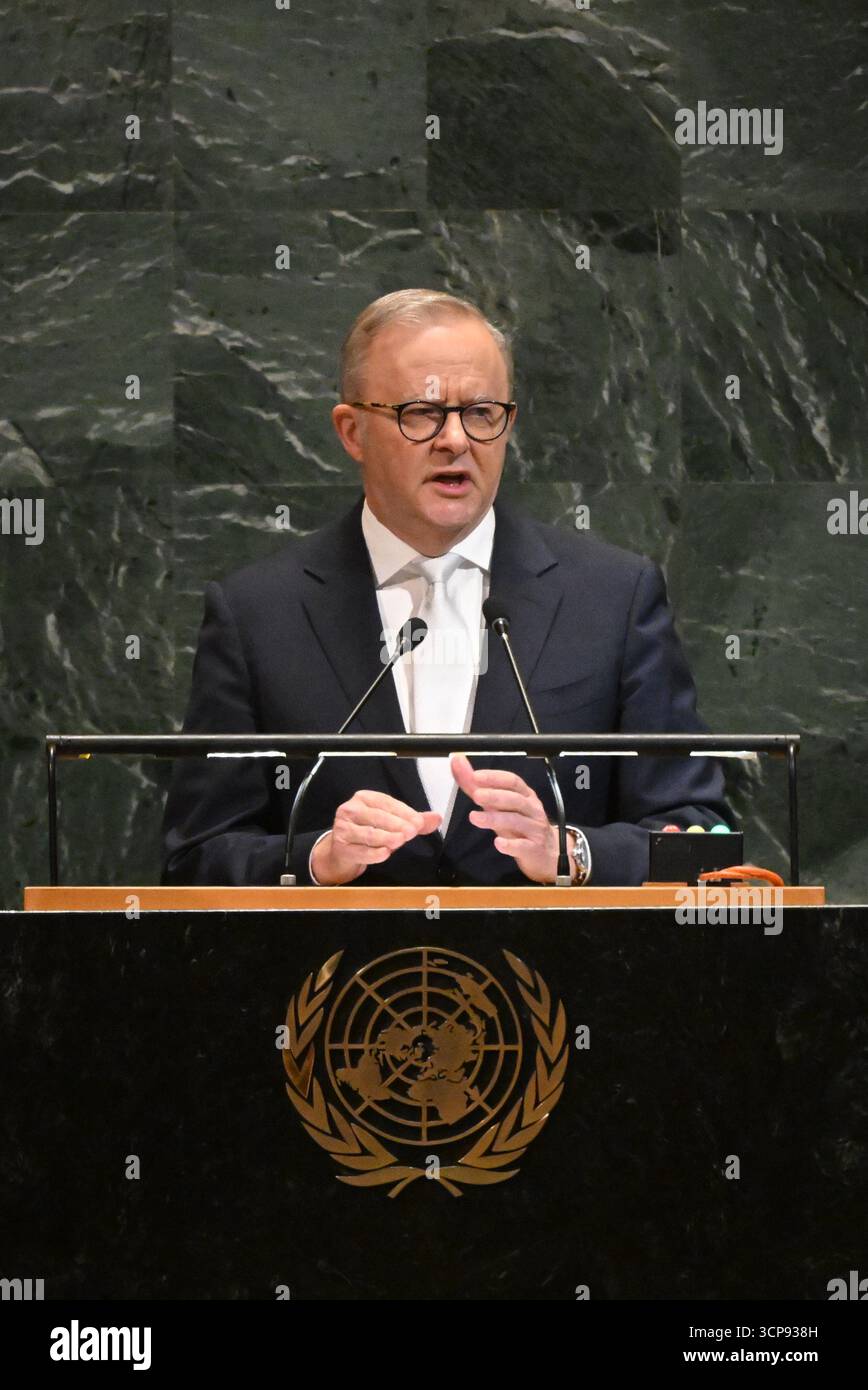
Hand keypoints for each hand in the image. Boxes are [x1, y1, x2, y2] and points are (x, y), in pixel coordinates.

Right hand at [311, 790, 440, 885]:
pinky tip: (385, 853)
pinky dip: (374, 853)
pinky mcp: (341, 848)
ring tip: (399, 841)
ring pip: (368, 833)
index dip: (404, 812)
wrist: (342, 851)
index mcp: (365, 798)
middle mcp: (351, 810)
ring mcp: (343, 829)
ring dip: (386, 837)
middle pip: (376, 816)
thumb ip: (413, 820)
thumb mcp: (392, 823)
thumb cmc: (368, 832)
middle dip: (396, 824)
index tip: (418, 822)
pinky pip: (360, 851)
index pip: (386, 802)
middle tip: (412, 832)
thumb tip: (436, 818)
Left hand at [451, 753, 567, 884]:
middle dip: (495, 796)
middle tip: (476, 795)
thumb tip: (458, 763)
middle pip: (515, 799)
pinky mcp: (533, 849)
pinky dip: (510, 845)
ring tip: (475, 817)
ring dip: (495, 818)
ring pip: (517, 821)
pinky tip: (498, 843)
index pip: (513, 781)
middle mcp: (532, 809)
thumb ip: (476, 786)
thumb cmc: (519, 825)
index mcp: (525, 795)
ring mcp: (534, 829)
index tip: (476, 775)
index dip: (495, 777)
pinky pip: (522, 846)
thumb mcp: (499, 805)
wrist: (546, 853)